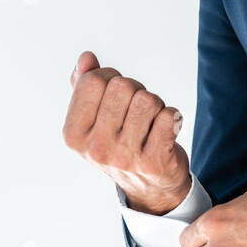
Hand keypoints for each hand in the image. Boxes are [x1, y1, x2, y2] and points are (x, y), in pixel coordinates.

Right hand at [62, 50, 191, 214]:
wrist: (150, 188)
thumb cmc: (121, 144)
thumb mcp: (94, 120)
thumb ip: (84, 86)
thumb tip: (86, 59)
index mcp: (74, 134)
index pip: (93, 81)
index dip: (110, 77)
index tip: (116, 95)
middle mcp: (96, 149)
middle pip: (122, 87)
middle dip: (135, 90)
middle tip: (137, 111)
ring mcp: (124, 158)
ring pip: (148, 100)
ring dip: (155, 104)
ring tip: (151, 122)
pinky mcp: (154, 162)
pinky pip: (169, 116)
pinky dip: (173, 117)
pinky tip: (166, 131)